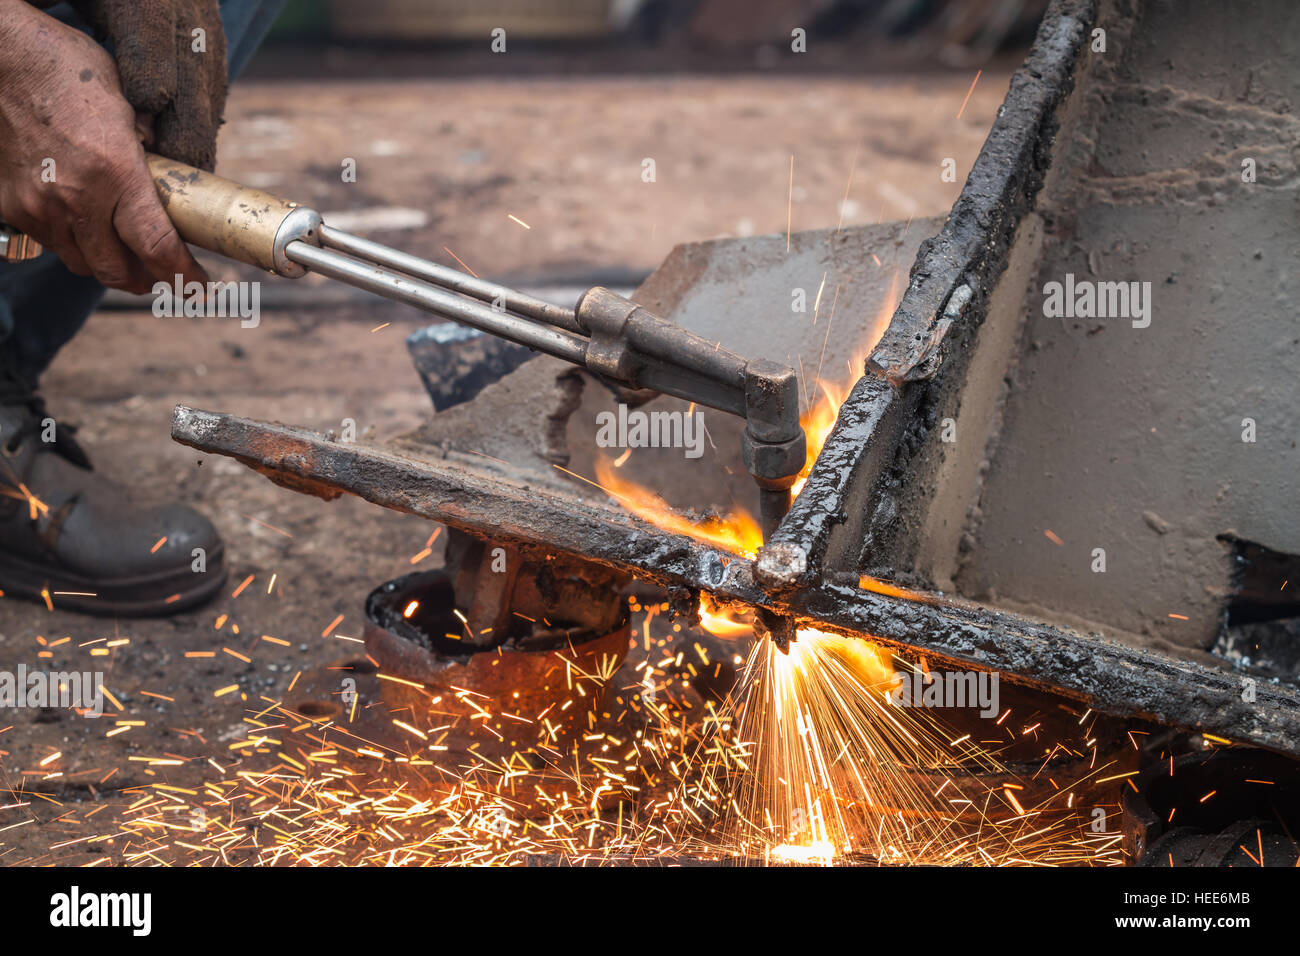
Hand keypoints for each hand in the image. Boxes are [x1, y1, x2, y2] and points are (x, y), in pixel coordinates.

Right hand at [0, 0, 205, 293]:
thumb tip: (171, 184)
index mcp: (115, 172)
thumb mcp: (128, 108)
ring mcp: (37, 204)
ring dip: (107, 265)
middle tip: (162, 276)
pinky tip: (86, 228)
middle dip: (144, 281)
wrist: (2, 55)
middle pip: (115, 271)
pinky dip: (73, 244)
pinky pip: (48, 242)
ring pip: (80, 262)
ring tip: (126, 255)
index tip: (198, 285)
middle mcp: (75, 197)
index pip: (156, 246)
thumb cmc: (69, 70)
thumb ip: (149, 155)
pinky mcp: (10, 203)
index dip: (182, 274)